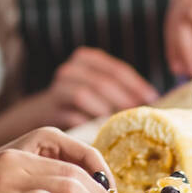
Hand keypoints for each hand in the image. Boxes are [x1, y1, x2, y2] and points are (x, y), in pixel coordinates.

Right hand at [24, 46, 159, 129]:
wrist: (38, 115)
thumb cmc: (77, 105)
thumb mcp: (97, 89)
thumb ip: (119, 90)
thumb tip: (153, 101)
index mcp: (85, 59)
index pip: (115, 69)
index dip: (135, 84)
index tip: (152, 99)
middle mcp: (70, 70)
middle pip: (102, 81)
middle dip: (123, 99)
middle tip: (139, 115)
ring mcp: (57, 89)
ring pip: (83, 94)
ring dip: (105, 110)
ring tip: (120, 124)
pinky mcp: (50, 110)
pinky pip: (72, 116)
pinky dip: (88, 124)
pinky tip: (100, 133)